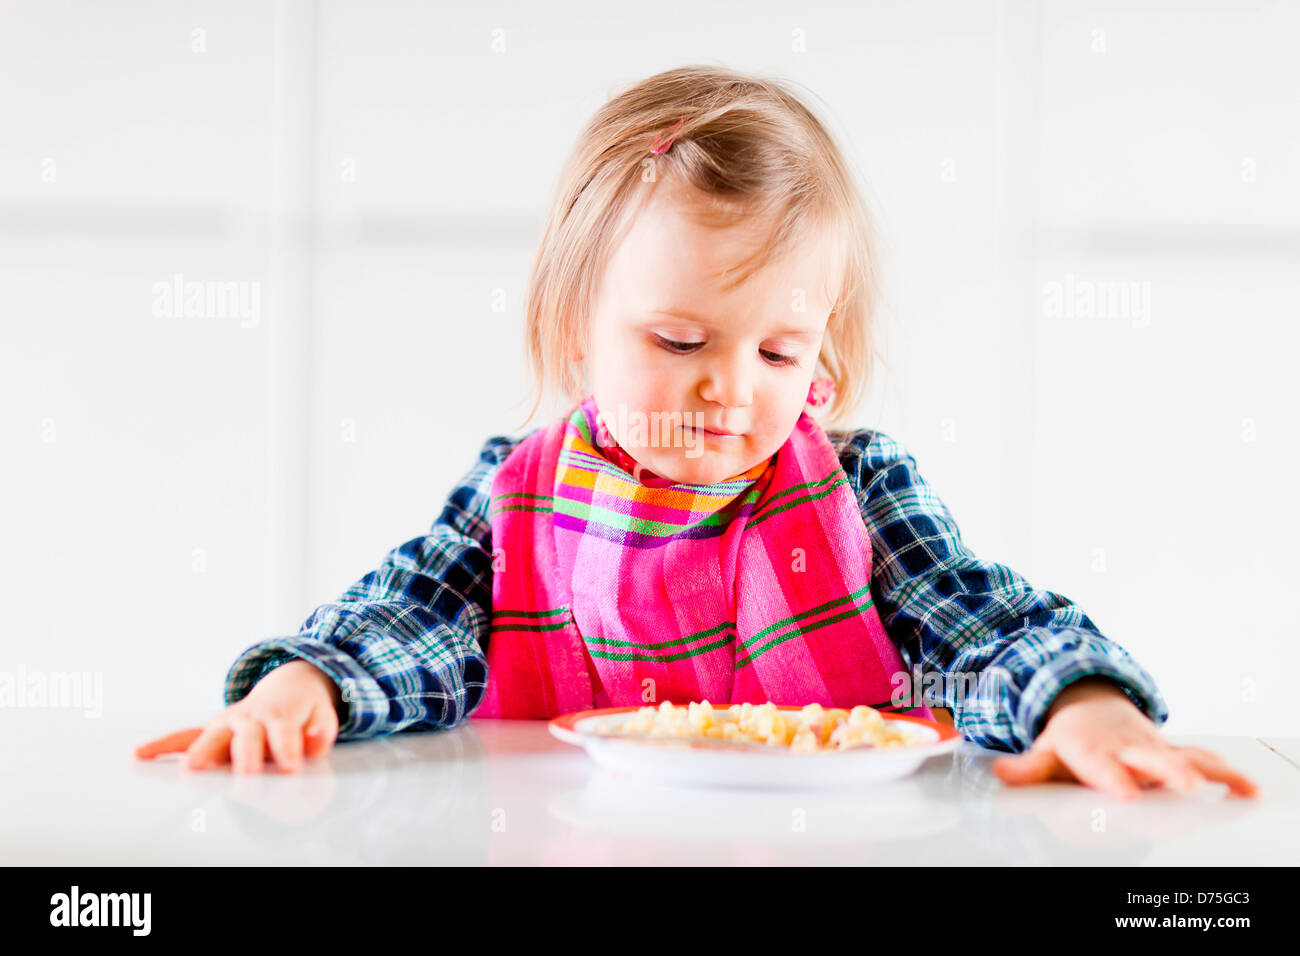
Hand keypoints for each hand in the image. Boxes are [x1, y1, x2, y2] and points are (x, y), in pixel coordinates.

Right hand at [134, 659, 342, 773]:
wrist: (289, 686)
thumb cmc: (305, 711)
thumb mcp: (323, 717)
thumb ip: (321, 732)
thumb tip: (314, 740)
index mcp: (281, 716)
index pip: (286, 736)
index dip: (289, 752)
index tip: (290, 769)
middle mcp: (251, 717)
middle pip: (248, 736)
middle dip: (246, 755)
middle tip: (246, 775)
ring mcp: (227, 722)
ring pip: (212, 736)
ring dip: (201, 752)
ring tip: (190, 770)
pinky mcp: (210, 729)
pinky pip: (183, 736)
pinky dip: (163, 744)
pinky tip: (140, 754)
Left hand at [991, 677, 1259, 799]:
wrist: (1092, 706)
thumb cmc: (1071, 740)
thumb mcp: (1047, 752)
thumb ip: (1029, 769)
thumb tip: (1002, 774)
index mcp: (1093, 749)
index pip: (1101, 765)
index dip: (1113, 778)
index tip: (1126, 793)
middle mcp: (1127, 748)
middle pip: (1148, 759)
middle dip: (1167, 771)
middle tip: (1185, 784)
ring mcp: (1153, 750)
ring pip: (1182, 757)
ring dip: (1203, 771)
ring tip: (1228, 785)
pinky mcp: (1172, 753)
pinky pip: (1203, 761)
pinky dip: (1227, 774)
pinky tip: (1248, 790)